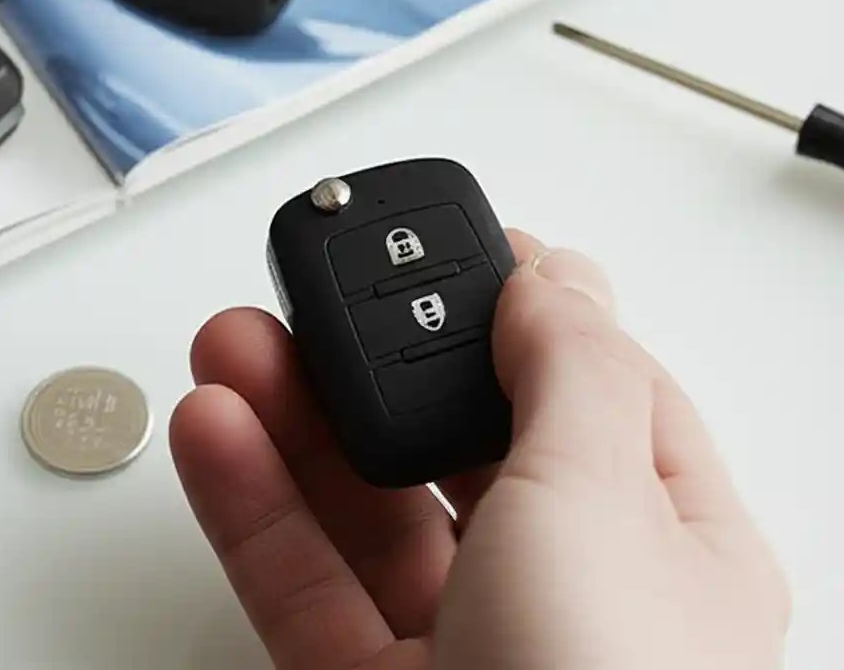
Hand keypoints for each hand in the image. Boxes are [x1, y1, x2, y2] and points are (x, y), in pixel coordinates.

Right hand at [170, 230, 788, 668]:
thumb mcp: (604, 502)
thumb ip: (570, 372)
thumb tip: (553, 276)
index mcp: (665, 541)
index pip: (591, 391)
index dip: (521, 312)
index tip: (444, 252)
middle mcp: (566, 594)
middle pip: (459, 446)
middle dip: (379, 364)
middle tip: (311, 298)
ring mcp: (460, 648)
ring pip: (364, 512)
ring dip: (294, 420)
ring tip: (237, 345)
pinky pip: (300, 584)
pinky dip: (253, 505)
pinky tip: (219, 432)